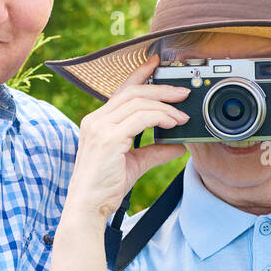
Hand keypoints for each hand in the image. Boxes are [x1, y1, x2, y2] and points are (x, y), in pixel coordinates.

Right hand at [65, 55, 190, 220]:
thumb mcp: (135, 164)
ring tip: (183, 115)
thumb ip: (155, 151)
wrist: (87, 207)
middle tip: (183, 93)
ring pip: (138, 102)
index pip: (121, 91)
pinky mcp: (108, 138)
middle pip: (132, 92)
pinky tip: (173, 124)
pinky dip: (160, 117)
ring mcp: (100, 127)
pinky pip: (140, 118)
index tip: (156, 64)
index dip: (139, 74)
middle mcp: (96, 120)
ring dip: (165, 106)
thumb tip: (179, 144)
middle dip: (160, 89)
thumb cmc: (104, 187)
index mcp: (98, 122)